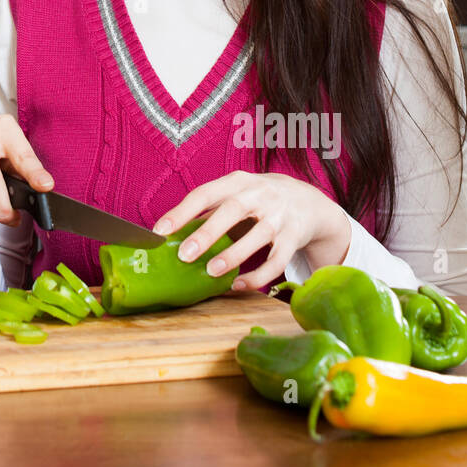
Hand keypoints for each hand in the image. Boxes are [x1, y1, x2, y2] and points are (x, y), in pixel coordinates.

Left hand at [150, 171, 349, 290]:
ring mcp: (280, 216)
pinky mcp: (294, 238)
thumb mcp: (234, 194)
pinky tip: (237, 284)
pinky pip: (277, 261)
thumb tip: (171, 234)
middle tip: (184, 255)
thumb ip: (208, 210)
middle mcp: (261, 195)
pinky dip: (257, 276)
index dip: (182, 211)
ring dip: (234, 255)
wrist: (306, 201)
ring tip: (211, 272)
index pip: (205, 193)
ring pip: (259, 237)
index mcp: (238, 182)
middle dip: (207, 233)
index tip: (160, 231)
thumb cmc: (257, 199)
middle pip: (233, 210)